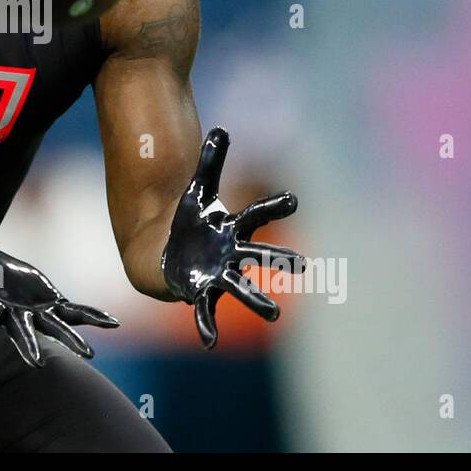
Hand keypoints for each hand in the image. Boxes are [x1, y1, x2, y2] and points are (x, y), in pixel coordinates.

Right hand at [0, 233, 118, 367]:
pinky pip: (74, 310)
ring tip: (90, 352)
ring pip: (54, 327)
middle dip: (28, 346)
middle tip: (36, 363)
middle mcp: (13, 314)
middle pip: (20, 332)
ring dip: (71, 338)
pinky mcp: (50, 304)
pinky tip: (111, 322)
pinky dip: (91, 314)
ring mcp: (34, 312)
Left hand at [160, 127, 301, 348]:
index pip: (257, 214)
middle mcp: (232, 253)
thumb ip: (210, 162)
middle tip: (303, 265)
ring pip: (242, 288)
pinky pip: (206, 311)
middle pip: (259, 255)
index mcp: (233, 227)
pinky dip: (207, 326)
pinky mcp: (201, 292)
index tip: (294, 199)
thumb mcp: (196, 190)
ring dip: (257, 301)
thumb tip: (221, 128)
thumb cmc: (189, 222)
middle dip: (280, 259)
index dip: (275, 206)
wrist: (166, 251)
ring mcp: (219, 275)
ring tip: (274, 314)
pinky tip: (209, 342)